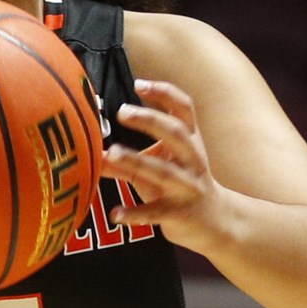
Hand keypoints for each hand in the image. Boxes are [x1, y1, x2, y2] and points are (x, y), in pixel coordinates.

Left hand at [102, 79, 232, 251]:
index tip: (139, 84)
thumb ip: (127, 159)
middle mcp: (193, 160)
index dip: (164, 93)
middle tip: (121, 111)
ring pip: (164, 172)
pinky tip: (115, 214)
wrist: (217, 222)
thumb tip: (89, 151)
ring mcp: (189, 187)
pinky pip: (156, 212)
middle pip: (176, 134)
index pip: (184, 109)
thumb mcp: (160, 166)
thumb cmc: (182, 185)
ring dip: (137, 161)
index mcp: (191, 142)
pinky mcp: (181, 213)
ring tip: (112, 154)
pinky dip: (135, 213)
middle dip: (150, 120)